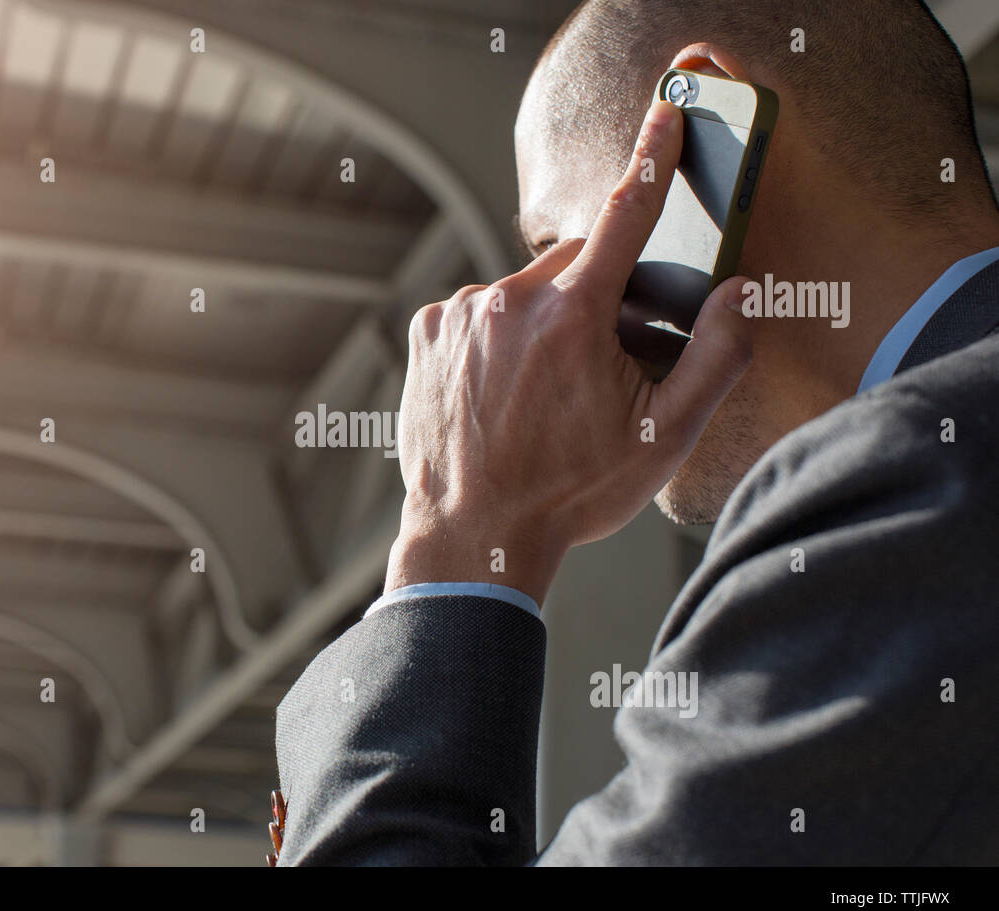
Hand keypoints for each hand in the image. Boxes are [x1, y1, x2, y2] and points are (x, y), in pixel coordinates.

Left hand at [386, 100, 754, 606]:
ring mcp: (458, 316)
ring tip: (545, 394)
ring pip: (525, 292)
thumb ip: (717, 356)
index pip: (626, 216)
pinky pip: (480, 312)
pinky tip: (504, 390)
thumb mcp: (665, 437)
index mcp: (572, 316)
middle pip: (576, 264)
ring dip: (547, 320)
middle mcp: (507, 301)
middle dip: (601, 297)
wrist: (474, 536)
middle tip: (607, 364)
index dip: (654, 161)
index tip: (667, 115)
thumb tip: (742, 294)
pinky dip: (501, 336)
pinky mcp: (426, 334)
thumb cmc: (570, 493)